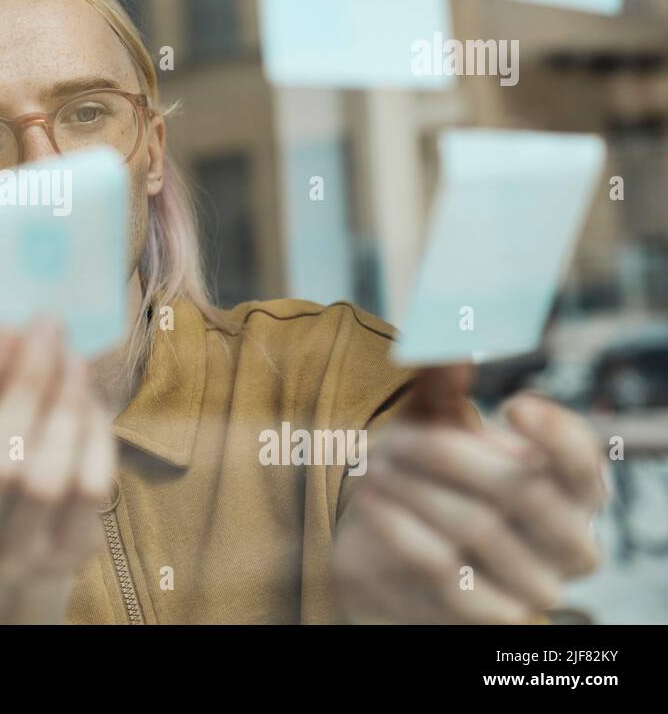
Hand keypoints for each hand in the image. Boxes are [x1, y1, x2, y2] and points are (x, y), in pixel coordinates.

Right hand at [0, 319, 115, 623]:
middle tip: (46, 327)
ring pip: (47, 474)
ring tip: (72, 357)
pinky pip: (90, 488)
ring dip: (66, 402)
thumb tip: (9, 331)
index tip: (1, 328)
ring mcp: (16, 553)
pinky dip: (94, 433)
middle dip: (27, 382)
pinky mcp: (68, 555)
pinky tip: (89, 399)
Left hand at [333, 366, 606, 623]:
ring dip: (416, 489)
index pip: (584, 464)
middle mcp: (570, 544)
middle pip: (524, 491)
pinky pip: (444, 570)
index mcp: (572, 493)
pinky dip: (400, 529)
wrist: (390, 548)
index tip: (513, 403)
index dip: (557, 434)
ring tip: (372, 465)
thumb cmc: (430, 476)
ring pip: (478, 528)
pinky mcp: (490, 616)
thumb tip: (445, 338)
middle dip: (450, 455)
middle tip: (394, 438)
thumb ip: (443, 384)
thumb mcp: (435, 424)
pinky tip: (369, 501)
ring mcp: (535, 587)